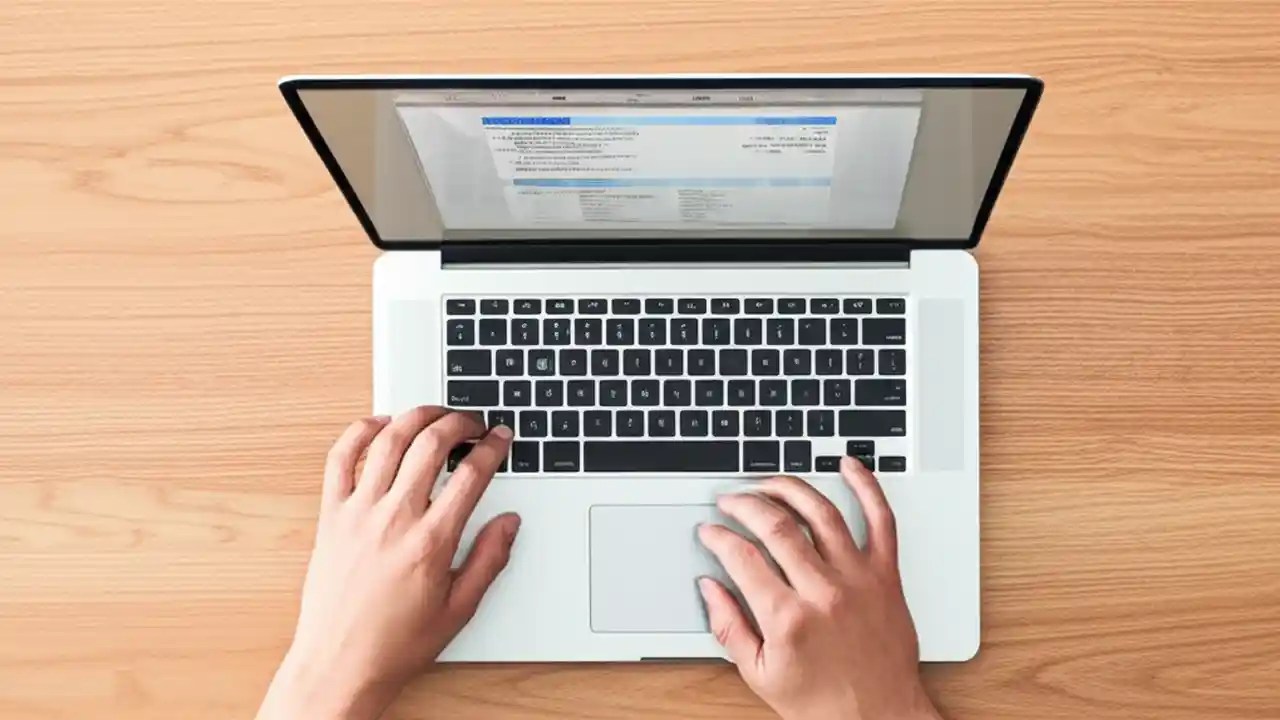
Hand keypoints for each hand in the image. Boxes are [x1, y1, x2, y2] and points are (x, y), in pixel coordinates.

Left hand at [257, 407, 518, 719]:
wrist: (339, 665)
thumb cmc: (395, 644)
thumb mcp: (459, 608)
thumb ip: (489, 559)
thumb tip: (509, 523)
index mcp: (431, 542)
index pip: (471, 474)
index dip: (493, 447)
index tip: (501, 438)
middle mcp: (394, 519)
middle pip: (431, 444)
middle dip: (459, 422)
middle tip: (472, 422)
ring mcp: (358, 513)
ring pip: (388, 441)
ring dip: (416, 416)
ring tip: (434, 414)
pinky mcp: (331, 516)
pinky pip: (340, 459)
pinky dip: (359, 432)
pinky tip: (378, 425)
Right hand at [698, 458, 940, 719]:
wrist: (880, 718)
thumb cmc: (823, 703)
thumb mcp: (760, 675)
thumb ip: (729, 627)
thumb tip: (708, 588)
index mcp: (787, 618)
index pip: (741, 557)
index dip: (718, 537)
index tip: (709, 531)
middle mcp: (823, 590)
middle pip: (776, 525)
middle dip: (745, 503)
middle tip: (729, 500)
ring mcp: (858, 578)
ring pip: (821, 512)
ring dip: (789, 489)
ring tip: (767, 484)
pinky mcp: (885, 574)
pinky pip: (881, 519)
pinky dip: (867, 486)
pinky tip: (849, 465)